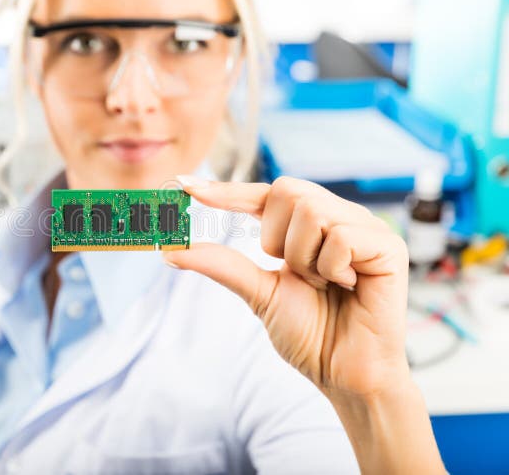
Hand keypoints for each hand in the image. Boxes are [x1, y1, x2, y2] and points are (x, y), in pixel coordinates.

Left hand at [163, 175, 410, 397]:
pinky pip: (340, 235)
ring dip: (304, 259)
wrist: (344, 374)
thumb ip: (221, 264)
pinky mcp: (388, 245)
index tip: (184, 184)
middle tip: (295, 275)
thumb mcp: (258, 292)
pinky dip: (331, 268)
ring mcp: (365, 227)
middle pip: (287, 190)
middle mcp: (337, 217)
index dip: (226, 190)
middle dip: (276, 239)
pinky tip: (348, 286)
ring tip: (325, 285)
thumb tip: (170, 249)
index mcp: (307, 226)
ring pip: (311, 210)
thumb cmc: (310, 334)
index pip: (262, 195)